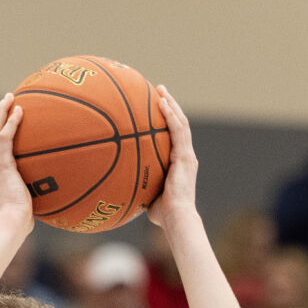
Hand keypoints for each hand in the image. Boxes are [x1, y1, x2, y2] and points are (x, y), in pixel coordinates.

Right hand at [0, 94, 33, 228]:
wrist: (11, 224)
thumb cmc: (19, 223)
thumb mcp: (23, 205)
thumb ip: (29, 195)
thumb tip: (47, 196)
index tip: (2, 119)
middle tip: (4, 101)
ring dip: (0, 112)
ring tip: (9, 97)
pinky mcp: (2, 166)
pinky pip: (5, 138)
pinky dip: (10, 123)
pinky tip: (19, 110)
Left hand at [147, 85, 199, 229]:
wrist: (177, 218)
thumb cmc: (162, 214)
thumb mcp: (148, 196)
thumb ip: (139, 187)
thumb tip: (120, 188)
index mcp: (179, 163)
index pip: (174, 137)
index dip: (168, 121)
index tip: (157, 109)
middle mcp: (185, 156)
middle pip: (179, 124)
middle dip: (170, 106)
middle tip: (159, 91)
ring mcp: (186, 155)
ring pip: (181, 123)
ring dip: (171, 104)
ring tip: (160, 90)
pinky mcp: (185, 157)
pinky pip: (178, 130)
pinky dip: (171, 115)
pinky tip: (162, 103)